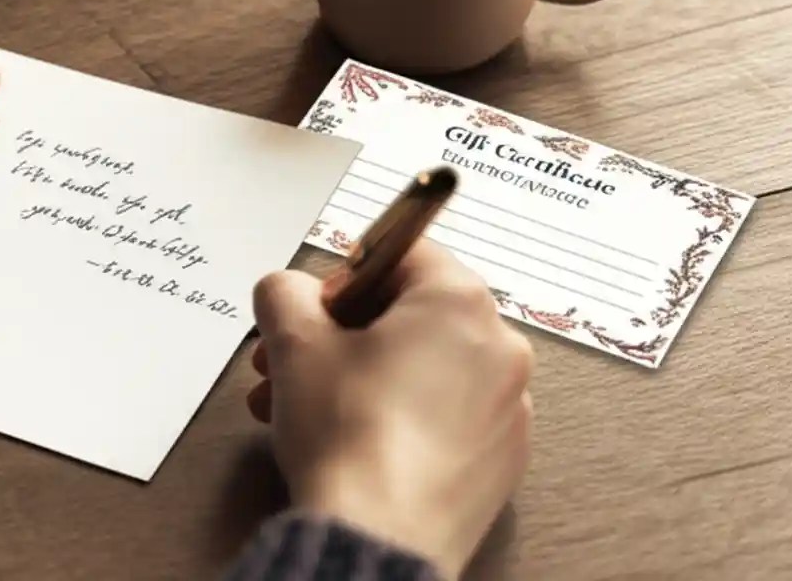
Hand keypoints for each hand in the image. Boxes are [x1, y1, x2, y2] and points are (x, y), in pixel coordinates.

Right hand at [248, 241, 533, 577]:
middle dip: (340, 336)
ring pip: (423, 369)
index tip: (313, 311)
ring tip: (299, 409)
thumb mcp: (293, 341)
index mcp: (460, 300)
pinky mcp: (501, 458)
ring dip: (358, 377)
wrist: (377, 538)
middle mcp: (500, 346)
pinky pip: (445, 417)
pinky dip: (400, 418)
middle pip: (410, 315)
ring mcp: (508, 407)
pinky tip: (350, 444)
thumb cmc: (346, 434)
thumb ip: (282, 292)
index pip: (403, 252)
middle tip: (290, 361)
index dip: (345, 276)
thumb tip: (286, 291)